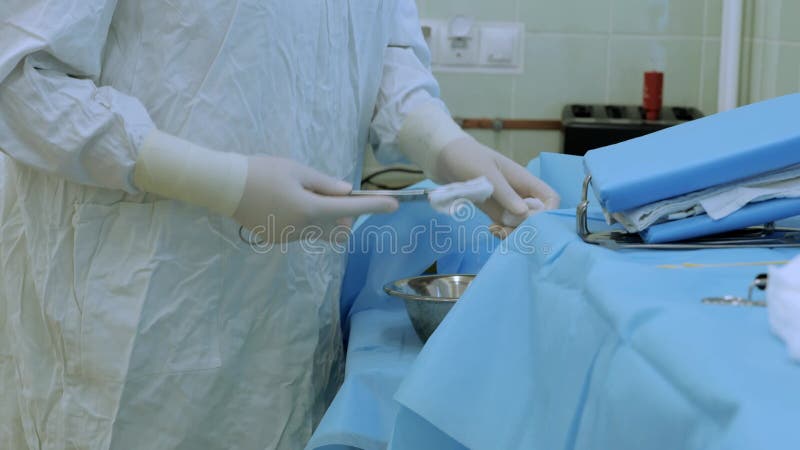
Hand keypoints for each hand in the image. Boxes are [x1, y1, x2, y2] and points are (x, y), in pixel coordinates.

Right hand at [234, 156, 398, 242]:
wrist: (224, 187)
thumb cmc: (261, 171)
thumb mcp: (296, 170)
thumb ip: (324, 183)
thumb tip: (346, 192)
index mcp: (310, 209)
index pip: (350, 210)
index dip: (374, 207)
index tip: (394, 205)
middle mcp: (303, 229)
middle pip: (337, 227)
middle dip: (343, 215)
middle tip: (330, 193)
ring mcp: (289, 238)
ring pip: (319, 231)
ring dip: (321, 217)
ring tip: (298, 193)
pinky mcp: (277, 240)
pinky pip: (301, 232)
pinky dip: (303, 220)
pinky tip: (283, 203)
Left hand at [434, 137, 559, 236]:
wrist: (446, 158)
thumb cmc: (468, 158)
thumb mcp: (487, 173)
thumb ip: (505, 193)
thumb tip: (524, 213)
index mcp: (524, 180)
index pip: (550, 198)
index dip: (548, 213)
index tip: (531, 222)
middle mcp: (520, 193)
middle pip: (538, 216)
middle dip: (528, 227)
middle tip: (507, 230)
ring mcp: (508, 204)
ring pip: (522, 224)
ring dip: (514, 232)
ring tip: (496, 231)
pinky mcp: (495, 211)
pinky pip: (507, 226)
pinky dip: (503, 231)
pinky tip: (491, 230)